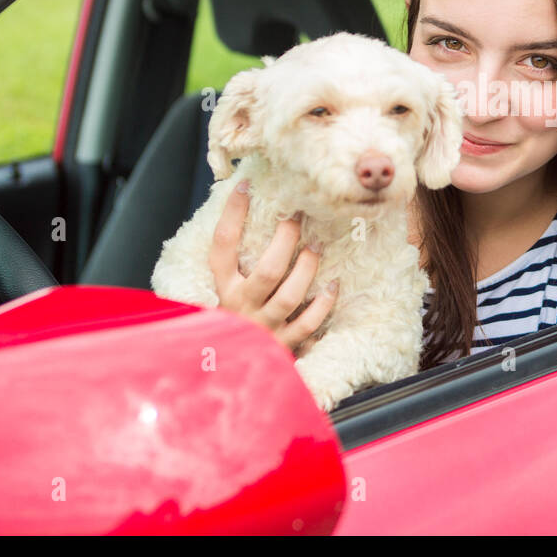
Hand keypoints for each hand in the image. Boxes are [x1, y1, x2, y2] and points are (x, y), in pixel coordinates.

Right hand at [208, 179, 337, 349]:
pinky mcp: (283, 346)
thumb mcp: (225, 289)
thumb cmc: (231, 318)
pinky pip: (308, 324)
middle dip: (286, 240)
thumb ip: (234, 259)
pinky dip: (323, 305)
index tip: (245, 186)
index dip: (233, 214)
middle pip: (267, 270)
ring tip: (317, 246)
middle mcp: (241, 307)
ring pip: (290, 296)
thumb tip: (245, 206)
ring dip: (308, 268)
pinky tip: (333, 285)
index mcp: (223, 288)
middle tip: (298, 217)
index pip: (223, 245)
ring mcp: (263, 327)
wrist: (224, 370)